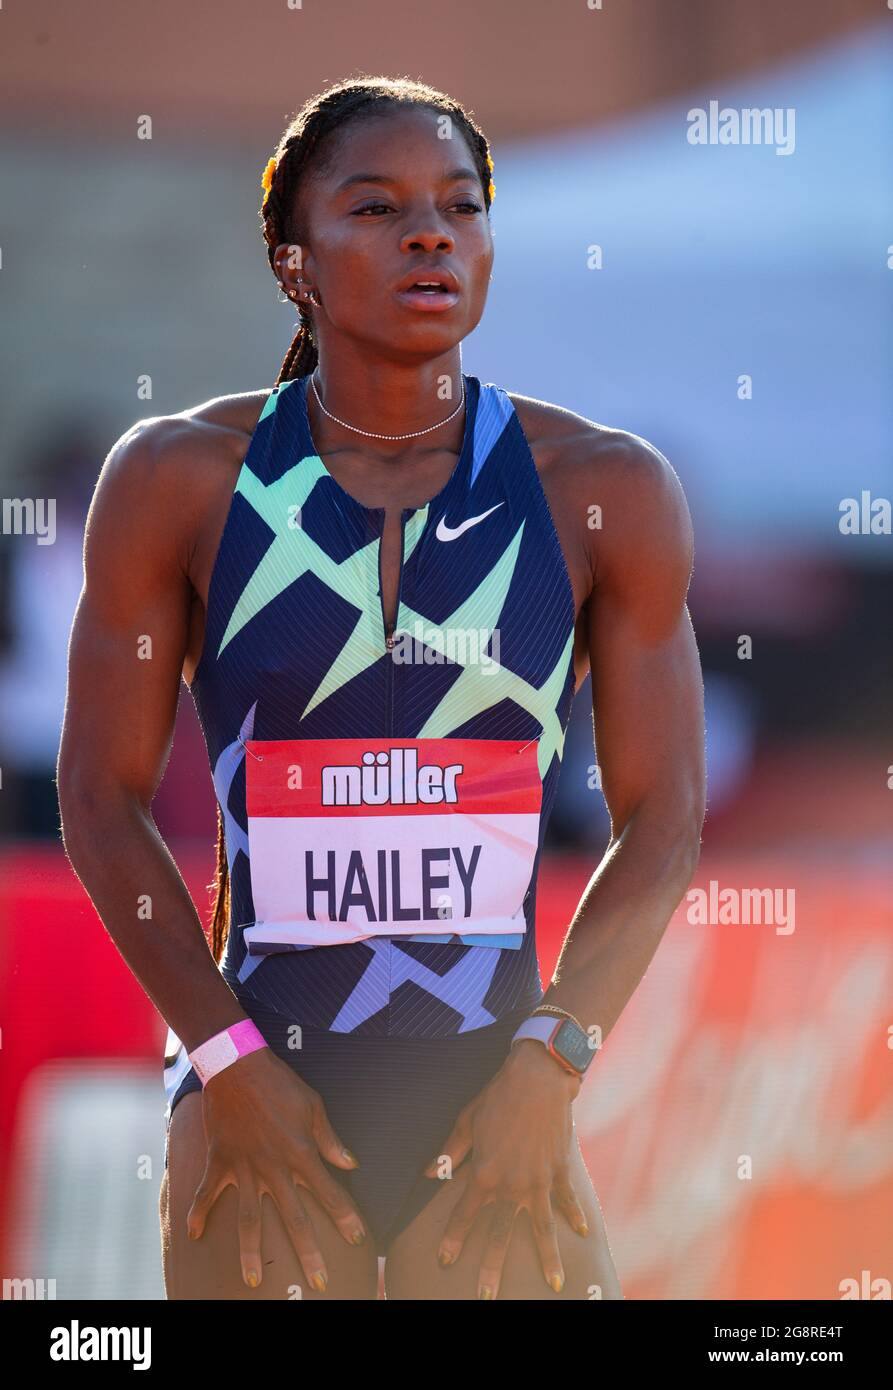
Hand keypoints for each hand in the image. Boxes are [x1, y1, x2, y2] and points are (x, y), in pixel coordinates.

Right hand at [185, 1047, 366, 1291]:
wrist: (237, 1065)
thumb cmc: (280, 1083)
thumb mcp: (313, 1105)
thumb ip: (330, 1139)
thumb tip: (351, 1164)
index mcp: (302, 1153)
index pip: (330, 1193)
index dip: (345, 1217)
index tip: (358, 1240)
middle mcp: (275, 1167)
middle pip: (294, 1218)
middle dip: (309, 1253)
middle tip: (320, 1283)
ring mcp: (245, 1167)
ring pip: (249, 1219)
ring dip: (251, 1252)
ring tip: (254, 1281)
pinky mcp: (220, 1161)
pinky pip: (208, 1193)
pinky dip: (199, 1214)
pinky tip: (194, 1236)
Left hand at [424, 1040, 588, 1297]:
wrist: (538, 1078)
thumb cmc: (497, 1096)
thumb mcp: (466, 1121)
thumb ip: (449, 1152)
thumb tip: (429, 1173)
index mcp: (485, 1174)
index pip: (464, 1215)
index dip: (454, 1239)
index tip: (445, 1262)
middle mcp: (512, 1185)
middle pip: (499, 1234)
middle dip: (491, 1267)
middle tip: (486, 1297)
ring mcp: (538, 1180)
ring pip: (541, 1228)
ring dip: (547, 1258)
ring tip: (554, 1284)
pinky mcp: (559, 1170)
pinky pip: (566, 1200)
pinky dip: (574, 1217)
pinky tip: (582, 1234)